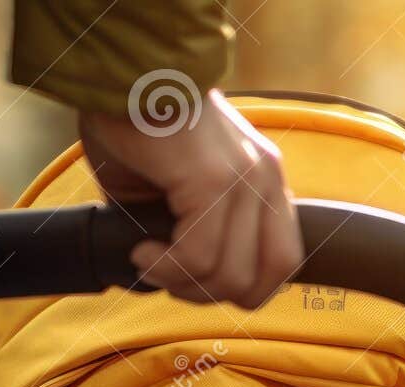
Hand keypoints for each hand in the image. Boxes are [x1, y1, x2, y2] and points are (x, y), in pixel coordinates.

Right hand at [80, 90, 301, 307]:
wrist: (121, 75)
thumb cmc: (136, 127)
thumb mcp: (179, 189)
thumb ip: (195, 229)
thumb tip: (181, 280)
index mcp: (264, 179)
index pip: (283, 263)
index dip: (241, 289)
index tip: (195, 280)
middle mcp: (265, 178)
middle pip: (261, 280)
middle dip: (207, 294)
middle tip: (165, 273)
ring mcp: (244, 178)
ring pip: (227, 275)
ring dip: (180, 282)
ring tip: (148, 259)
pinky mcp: (214, 180)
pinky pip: (199, 257)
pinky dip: (165, 268)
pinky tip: (142, 251)